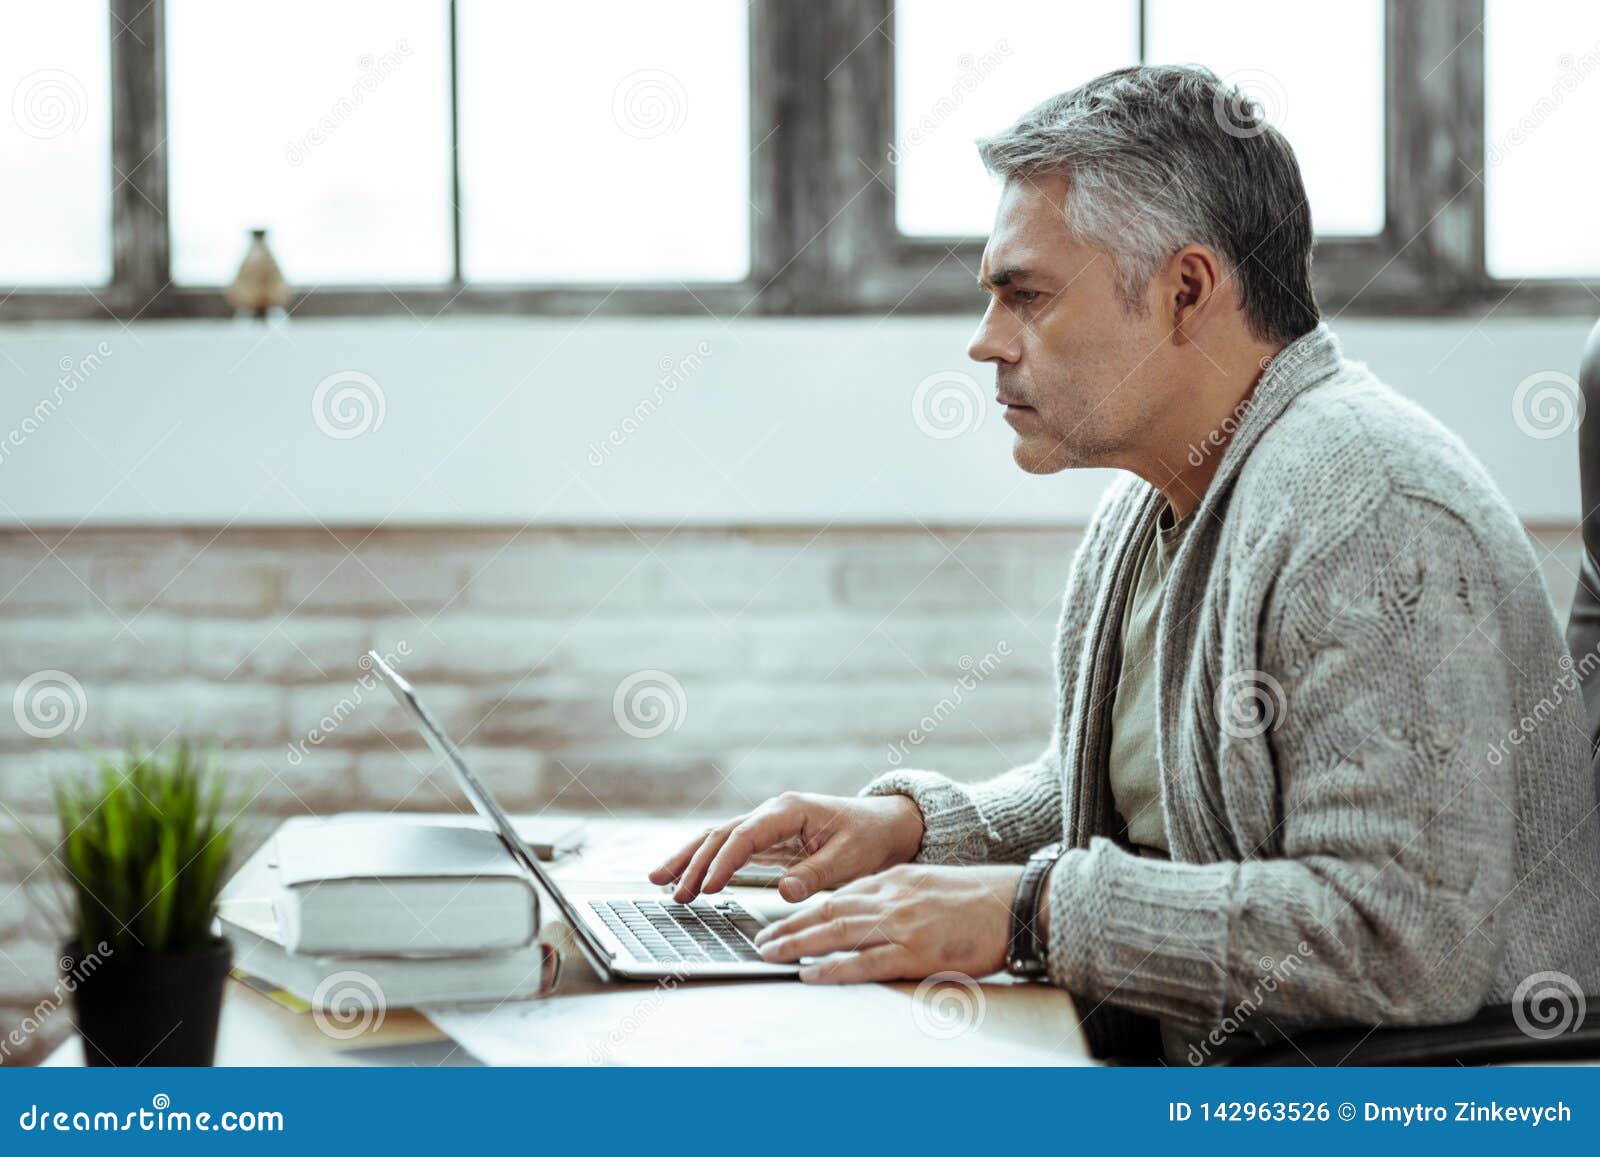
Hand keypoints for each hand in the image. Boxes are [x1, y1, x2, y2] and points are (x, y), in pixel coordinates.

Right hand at [648, 792, 924, 902]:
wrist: (884, 825)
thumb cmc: (869, 838)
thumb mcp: (851, 858)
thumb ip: (817, 874)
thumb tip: (785, 891)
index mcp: (790, 810)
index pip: (746, 835)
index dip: (724, 862)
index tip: (708, 887)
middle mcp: (771, 813)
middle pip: (721, 835)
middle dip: (694, 862)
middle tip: (672, 891)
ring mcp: (765, 825)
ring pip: (717, 840)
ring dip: (689, 860)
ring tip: (660, 882)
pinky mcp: (765, 840)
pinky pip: (728, 850)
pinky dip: (705, 863)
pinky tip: (685, 880)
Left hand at [754, 864, 1023, 982]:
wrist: (1017, 904)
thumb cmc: (979, 900)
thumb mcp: (929, 885)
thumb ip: (896, 896)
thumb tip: (864, 912)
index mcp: (895, 880)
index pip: (839, 896)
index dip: (805, 910)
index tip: (780, 920)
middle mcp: (891, 898)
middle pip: (828, 912)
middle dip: (789, 926)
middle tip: (761, 940)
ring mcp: (902, 924)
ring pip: (837, 933)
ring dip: (797, 944)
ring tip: (770, 954)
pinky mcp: (916, 951)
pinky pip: (865, 962)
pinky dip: (832, 967)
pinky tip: (809, 973)